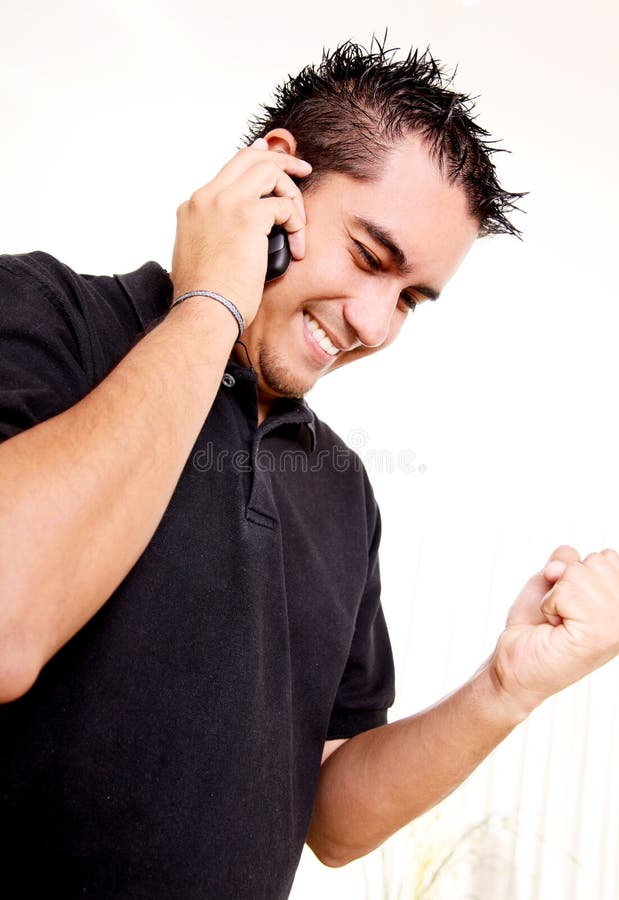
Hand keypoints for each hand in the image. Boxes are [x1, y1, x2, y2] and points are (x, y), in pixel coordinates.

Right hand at [170, 138, 311, 326]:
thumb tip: (239, 236)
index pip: (228, 171)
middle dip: (280, 159)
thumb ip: (216, 236)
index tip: (273, 161)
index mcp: (193, 208)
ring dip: (292, 194)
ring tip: (300, 222)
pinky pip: (284, 206)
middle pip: (249, 157)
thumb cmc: (206, 298)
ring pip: (269, 171)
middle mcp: (207, 198)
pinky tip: (297, 248)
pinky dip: (297, 224)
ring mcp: (226, 203)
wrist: (203, 311)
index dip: (255, 161)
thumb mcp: (202, 257)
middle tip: (302, 169)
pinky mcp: (247, 215)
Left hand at [490, 545, 618, 717]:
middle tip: (563, 614)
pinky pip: (565, 590)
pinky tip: (554, 627)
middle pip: (595, 561)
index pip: (607, 557)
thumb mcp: (554, 580)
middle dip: (567, 582)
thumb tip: (561, 565)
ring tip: (560, 621)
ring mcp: (617, 625)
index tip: (573, 602)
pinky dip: (549, 604)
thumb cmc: (536, 624)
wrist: (516, 663)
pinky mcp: (599, 634)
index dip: (578, 572)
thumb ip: (568, 561)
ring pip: (578, 572)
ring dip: (557, 594)